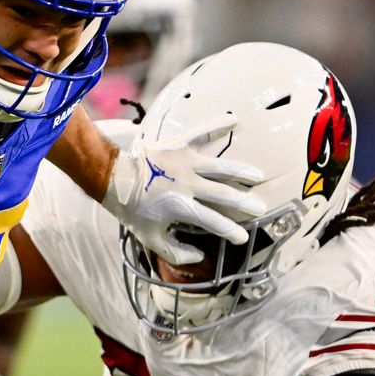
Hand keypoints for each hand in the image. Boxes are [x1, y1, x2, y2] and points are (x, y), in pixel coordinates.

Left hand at [103, 114, 264, 264]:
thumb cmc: (132, 210)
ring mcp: (184, 162)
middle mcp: (187, 184)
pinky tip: (233, 119)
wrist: (114, 178)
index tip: (243, 238)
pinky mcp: (178, 146)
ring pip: (219, 167)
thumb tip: (199, 256)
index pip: (213, 222)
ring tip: (258, 175)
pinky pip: (200, 134)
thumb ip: (175, 252)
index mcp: (181, 207)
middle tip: (260, 208)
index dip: (231, 231)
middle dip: (244, 202)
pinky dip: (216, 126)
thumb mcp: (149, 238)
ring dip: (241, 171)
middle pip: (223, 194)